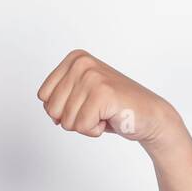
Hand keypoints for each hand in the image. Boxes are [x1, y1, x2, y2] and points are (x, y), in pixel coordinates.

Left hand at [37, 49, 178, 144]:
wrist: (148, 115)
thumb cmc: (113, 108)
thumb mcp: (79, 97)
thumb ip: (58, 98)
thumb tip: (47, 108)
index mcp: (74, 59)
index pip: (43, 96)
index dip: (61, 109)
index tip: (84, 103)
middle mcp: (81, 63)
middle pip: (52, 109)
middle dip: (72, 118)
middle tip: (95, 110)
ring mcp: (92, 77)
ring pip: (66, 121)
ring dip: (85, 125)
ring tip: (104, 113)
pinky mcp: (102, 93)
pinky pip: (82, 126)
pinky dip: (95, 130)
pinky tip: (109, 118)